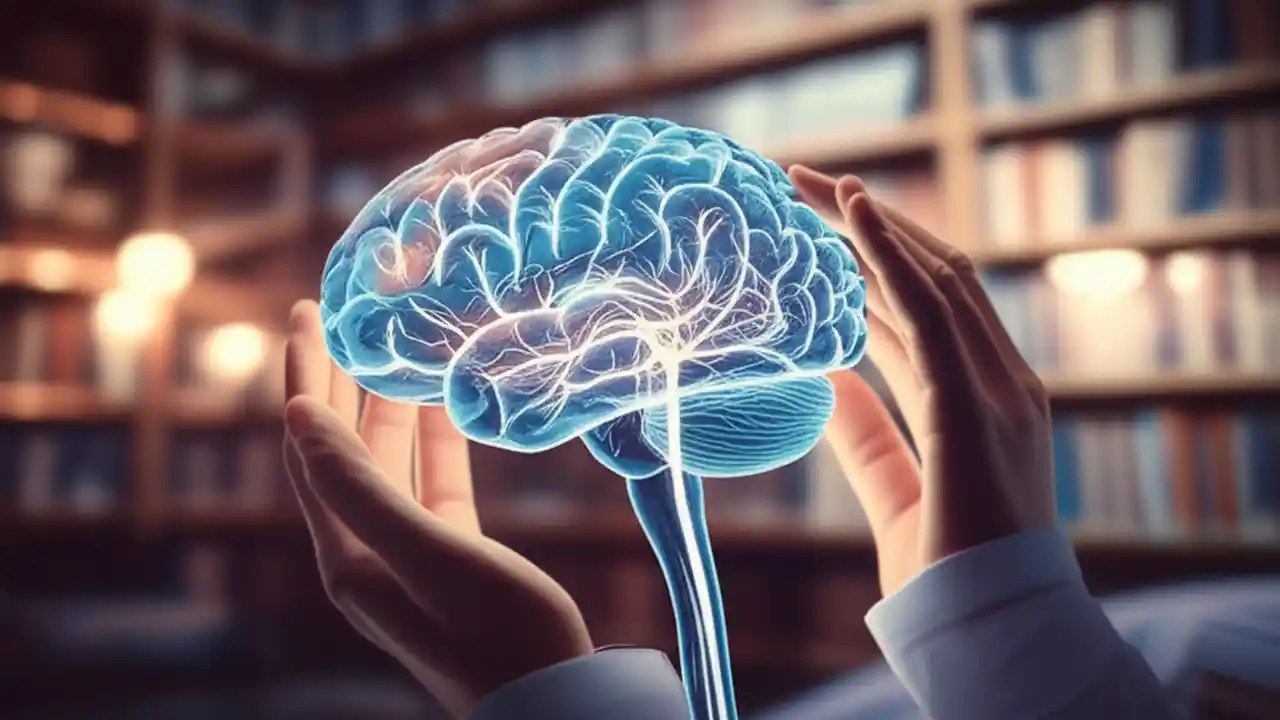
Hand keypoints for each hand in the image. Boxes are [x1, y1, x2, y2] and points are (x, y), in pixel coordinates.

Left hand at [282, 301, 592, 716]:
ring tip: (388, 345)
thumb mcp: (429, 553)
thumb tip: (296, 418)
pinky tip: (446, 402)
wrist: (551, 694)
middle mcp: (367, 551)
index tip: (307, 313)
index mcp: (348, 553)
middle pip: (340, 448)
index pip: (309, 447)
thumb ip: (360, 487)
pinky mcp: (453, 555)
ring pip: (388, 461)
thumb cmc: (496, 630)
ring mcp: (411, 553)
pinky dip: (435, 440)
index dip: (305, 378)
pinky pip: (433, 483)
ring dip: (385, 403)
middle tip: (333, 312)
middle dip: (334, 380)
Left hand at [789, 166, 1055, 595]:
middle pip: (929, 278)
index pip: (922, 312)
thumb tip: (821, 379)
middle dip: (863, 227)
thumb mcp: (892, 489)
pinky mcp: (977, 406)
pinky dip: (892, 254)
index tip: (813, 234)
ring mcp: (997, 389)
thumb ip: (865, 432)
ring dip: (869, 225)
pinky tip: (853, 212)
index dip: (867, 266)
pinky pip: (934, 311)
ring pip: (933, 278)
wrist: (984, 633)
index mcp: (983, 402)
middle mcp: (999, 382)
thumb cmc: (944, 576)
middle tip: (798, 186)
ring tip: (808, 184)